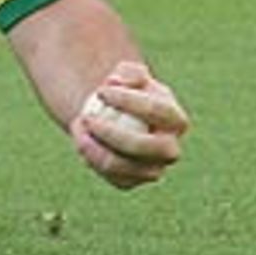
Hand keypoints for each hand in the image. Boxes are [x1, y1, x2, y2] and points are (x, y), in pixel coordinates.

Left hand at [71, 60, 189, 189]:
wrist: (113, 114)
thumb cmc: (125, 90)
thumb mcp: (128, 74)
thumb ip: (128, 72)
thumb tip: (116, 82)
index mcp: (176, 120)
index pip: (158, 111)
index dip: (129, 100)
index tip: (102, 90)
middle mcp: (169, 149)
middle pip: (148, 148)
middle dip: (115, 134)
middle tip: (88, 117)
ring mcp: (152, 169)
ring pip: (124, 167)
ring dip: (96, 147)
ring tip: (79, 124)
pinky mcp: (130, 181)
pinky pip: (110, 175)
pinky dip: (91, 156)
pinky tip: (81, 137)